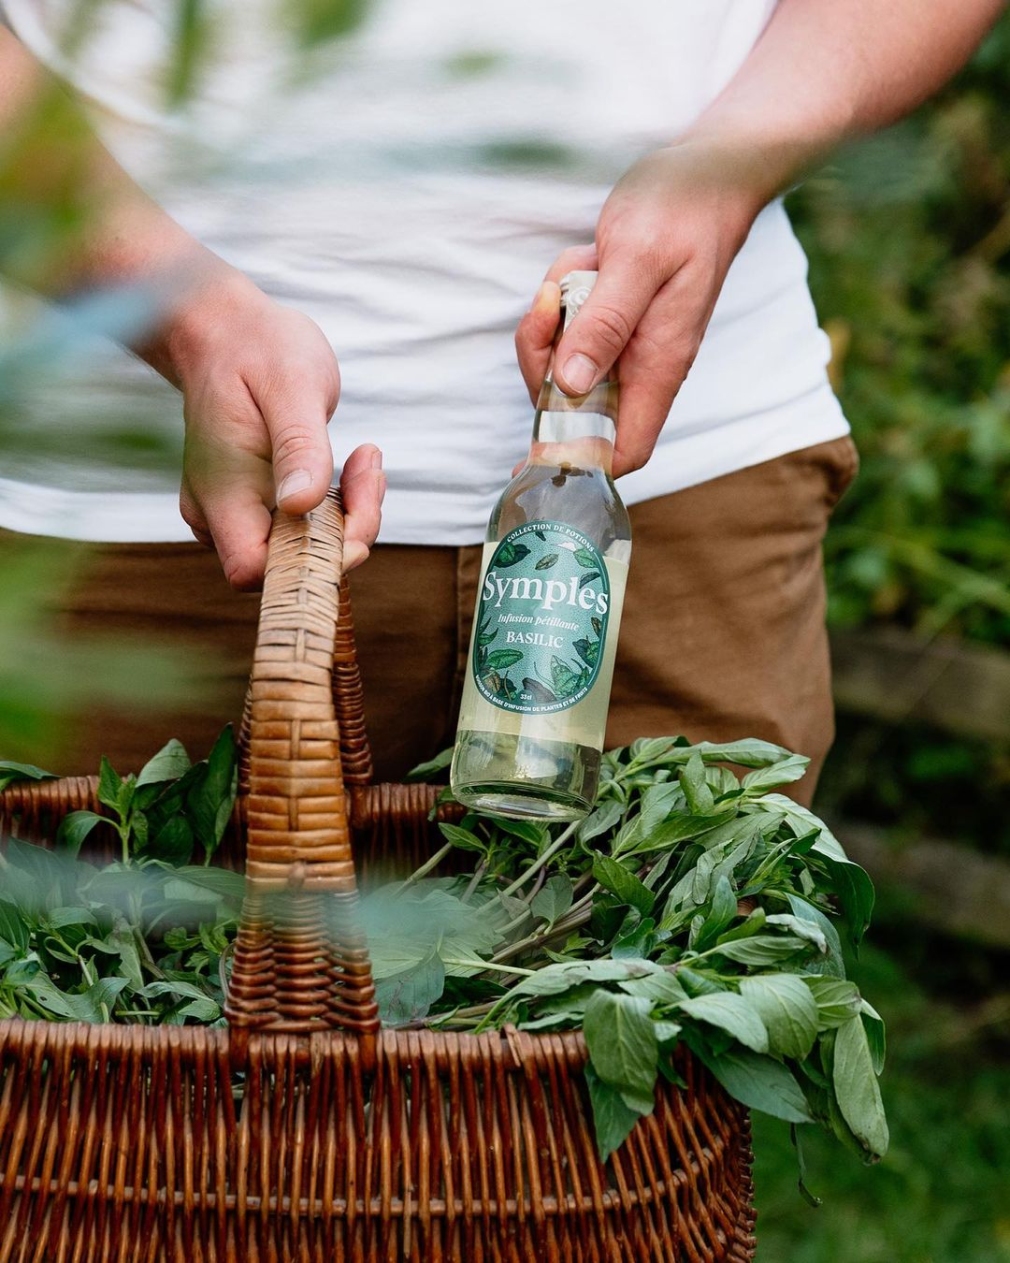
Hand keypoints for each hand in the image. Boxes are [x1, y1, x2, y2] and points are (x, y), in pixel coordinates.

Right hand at [151, 270, 383, 588]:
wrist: (227, 331)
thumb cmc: (256, 348)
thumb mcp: (291, 385)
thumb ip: (298, 447)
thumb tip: (300, 505)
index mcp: (222, 488)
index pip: (254, 570)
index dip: (307, 566)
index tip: (349, 522)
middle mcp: (219, 513)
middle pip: (288, 567)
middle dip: (344, 531)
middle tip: (367, 466)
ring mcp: (234, 513)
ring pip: (303, 551)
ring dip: (348, 516)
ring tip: (363, 458)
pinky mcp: (255, 506)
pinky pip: (305, 529)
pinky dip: (338, 508)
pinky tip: (351, 466)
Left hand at [514, 140, 767, 476]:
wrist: (707, 171)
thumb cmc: (683, 209)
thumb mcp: (637, 259)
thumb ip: (604, 322)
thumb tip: (571, 384)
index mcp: (658, 367)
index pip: (623, 449)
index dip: (578, 461)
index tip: (534, 458)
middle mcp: (642, 367)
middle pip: (575, 409)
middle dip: (543, 366)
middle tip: (547, 307)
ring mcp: (625, 346)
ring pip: (563, 366)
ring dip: (552, 322)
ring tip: (581, 267)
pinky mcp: (610, 323)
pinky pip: (568, 330)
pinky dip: (561, 300)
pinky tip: (585, 262)